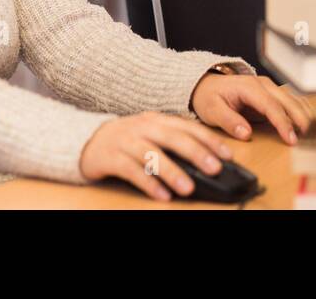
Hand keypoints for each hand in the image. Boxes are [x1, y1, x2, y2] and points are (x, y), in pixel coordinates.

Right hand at [78, 111, 233, 201]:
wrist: (87, 140)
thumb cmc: (127, 140)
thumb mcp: (151, 134)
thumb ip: (174, 142)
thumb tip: (206, 160)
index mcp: (157, 120)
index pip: (188, 127)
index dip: (209, 140)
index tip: (228, 154)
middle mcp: (143, 127)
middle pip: (173, 138)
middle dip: (196, 153)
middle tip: (214, 168)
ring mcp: (125, 141)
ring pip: (152, 155)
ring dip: (172, 172)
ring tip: (188, 188)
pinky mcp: (110, 158)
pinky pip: (131, 171)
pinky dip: (148, 183)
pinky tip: (161, 195)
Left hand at [190, 73, 313, 144]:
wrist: (206, 85)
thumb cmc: (209, 97)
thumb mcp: (212, 110)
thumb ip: (229, 121)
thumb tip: (246, 133)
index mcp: (249, 87)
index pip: (271, 106)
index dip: (283, 123)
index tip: (291, 138)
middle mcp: (263, 85)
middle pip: (288, 101)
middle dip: (299, 119)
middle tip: (307, 138)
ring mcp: (269, 87)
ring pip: (293, 99)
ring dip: (303, 114)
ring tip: (312, 132)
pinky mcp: (272, 93)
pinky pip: (291, 99)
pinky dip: (301, 110)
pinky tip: (308, 121)